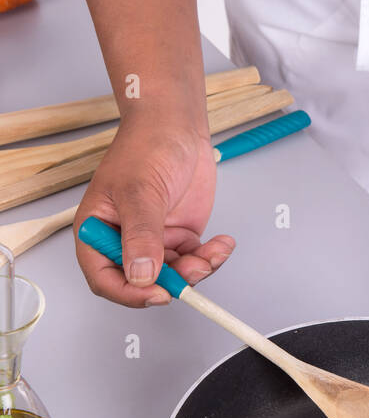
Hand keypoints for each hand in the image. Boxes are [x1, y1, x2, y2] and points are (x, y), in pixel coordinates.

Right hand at [73, 109, 234, 306]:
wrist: (177, 123)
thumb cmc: (146, 146)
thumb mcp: (140, 192)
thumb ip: (140, 235)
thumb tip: (141, 275)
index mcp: (98, 231)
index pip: (105, 278)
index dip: (130, 293)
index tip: (158, 294)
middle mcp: (124, 239)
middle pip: (143, 282)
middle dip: (172, 281)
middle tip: (195, 269)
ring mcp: (154, 238)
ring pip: (173, 274)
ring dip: (196, 270)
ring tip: (213, 253)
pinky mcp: (180, 233)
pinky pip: (194, 258)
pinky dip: (211, 257)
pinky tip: (222, 244)